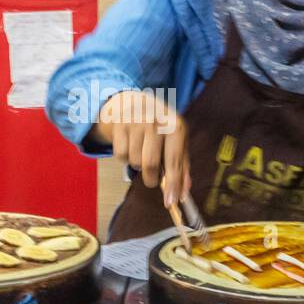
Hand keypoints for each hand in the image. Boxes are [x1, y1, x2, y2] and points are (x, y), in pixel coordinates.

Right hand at [93, 90, 189, 205]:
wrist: (134, 101)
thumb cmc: (159, 125)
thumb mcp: (176, 140)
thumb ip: (181, 165)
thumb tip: (184, 193)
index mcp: (176, 126)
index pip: (174, 161)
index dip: (173, 184)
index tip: (171, 202)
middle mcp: (156, 122)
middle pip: (151, 164)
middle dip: (151, 179)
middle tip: (152, 180)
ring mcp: (136, 121)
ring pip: (134, 161)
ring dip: (137, 164)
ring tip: (141, 152)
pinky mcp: (119, 124)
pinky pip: (120, 155)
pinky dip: (125, 157)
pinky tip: (130, 145)